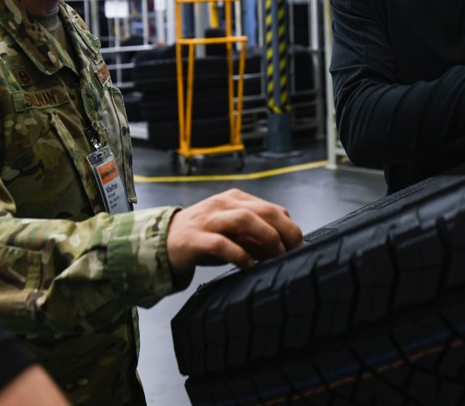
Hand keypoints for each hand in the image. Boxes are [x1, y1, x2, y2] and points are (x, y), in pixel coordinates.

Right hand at [166, 188, 303, 272]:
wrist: (164, 241)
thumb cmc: (204, 238)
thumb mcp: (233, 235)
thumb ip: (255, 239)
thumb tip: (283, 251)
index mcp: (235, 199)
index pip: (271, 208)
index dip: (290, 227)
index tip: (300, 247)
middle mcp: (223, 204)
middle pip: (262, 210)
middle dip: (284, 231)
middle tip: (294, 251)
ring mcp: (208, 219)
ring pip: (243, 219)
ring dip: (265, 237)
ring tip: (276, 255)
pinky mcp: (195, 237)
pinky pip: (220, 243)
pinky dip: (238, 254)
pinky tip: (248, 265)